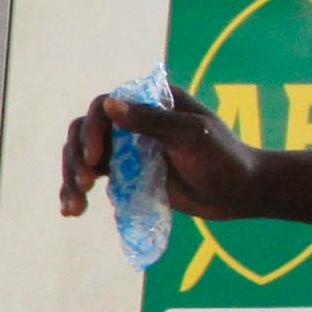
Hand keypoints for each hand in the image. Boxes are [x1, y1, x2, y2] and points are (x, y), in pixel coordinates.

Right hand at [57, 86, 255, 221]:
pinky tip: (72, 210)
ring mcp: (128, 148)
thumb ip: (152, 120)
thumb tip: (109, 105)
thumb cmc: (223, 158)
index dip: (92, 129)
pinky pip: (94, 178)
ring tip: (74, 206)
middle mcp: (134, 120)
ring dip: (71, 178)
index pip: (105, 106)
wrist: (240, 194)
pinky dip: (79, 192)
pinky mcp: (128, 173)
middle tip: (84, 183)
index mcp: (151, 101)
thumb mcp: (191, 135)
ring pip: (83, 156)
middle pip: (85, 131)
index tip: (94, 157)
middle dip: (76, 157)